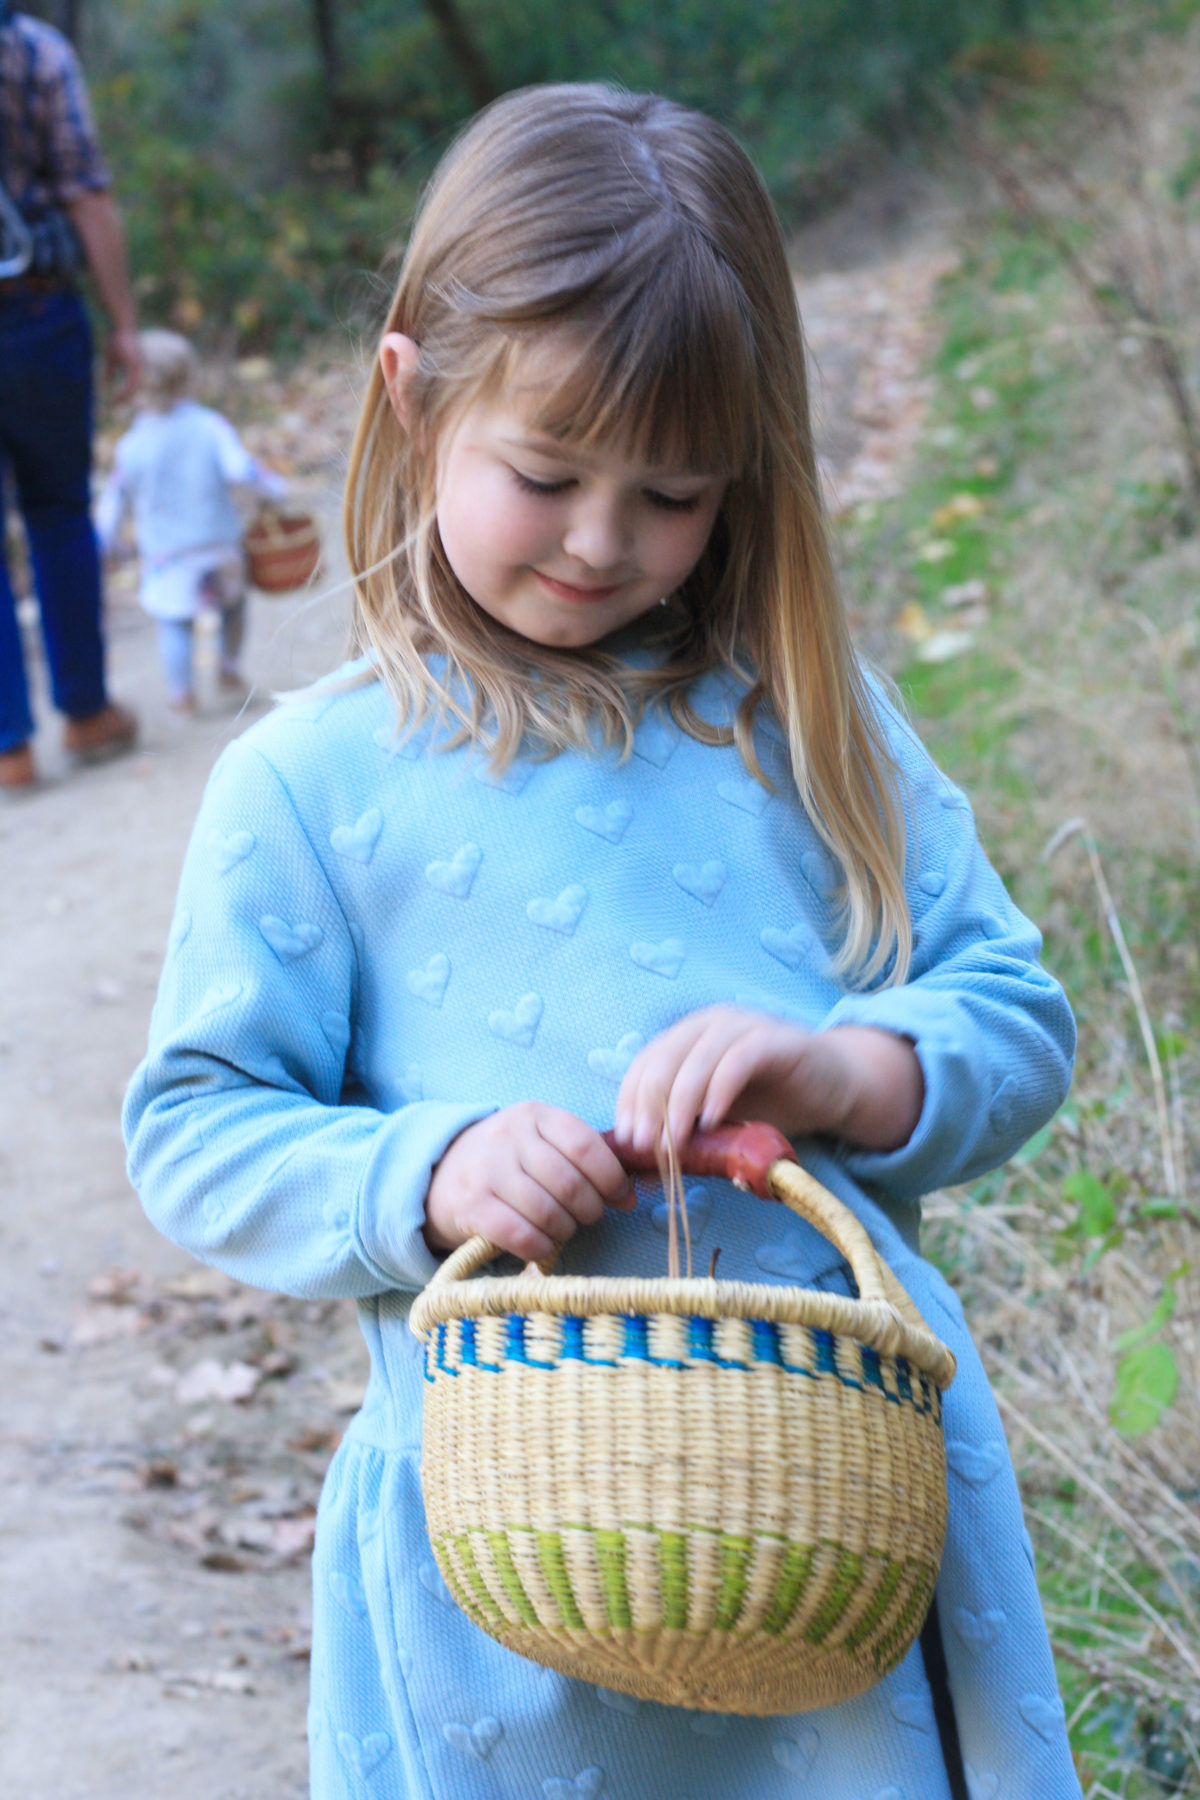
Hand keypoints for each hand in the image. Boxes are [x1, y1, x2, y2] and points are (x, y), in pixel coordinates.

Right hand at [105, 328, 140, 402]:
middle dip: (123, 400)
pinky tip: (117, 394)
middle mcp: (139, 370)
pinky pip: (131, 384)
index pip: (132, 387)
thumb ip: (110, 372)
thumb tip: (106, 384)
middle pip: (133, 391)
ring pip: (133, 390)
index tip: (113, 402)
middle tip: (112, 407)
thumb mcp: (111, 359)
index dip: (123, 396)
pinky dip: (124, 391)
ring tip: (113, 403)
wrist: (120, 326)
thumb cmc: (116, 339)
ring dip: (123, 398)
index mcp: (135, 369)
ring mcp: (139, 368)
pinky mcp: (135, 365)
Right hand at [424, 1103, 634, 1261]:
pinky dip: (541, 1247)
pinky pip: (521, 1234)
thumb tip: (630, 1196)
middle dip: (590, 1210)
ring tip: (563, 1229)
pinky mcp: (471, 1206)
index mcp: (535, 1115)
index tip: (620, 1196)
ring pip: (548, 1212)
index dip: (612, 1178)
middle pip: (570, 1184)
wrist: (442, 1173)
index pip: (586, 1146)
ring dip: (566, 1230)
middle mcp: (509, 1137)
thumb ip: (588, 1160)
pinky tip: (542, 1245)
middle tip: (586, 1216)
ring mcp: (486, 1171)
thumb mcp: (544, 1143)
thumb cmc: (510, 1161)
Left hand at [614, 1006, 923, 1155]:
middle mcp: (712, 1023)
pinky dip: (719, 1092)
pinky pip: (737, 1061)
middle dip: (649, 1107)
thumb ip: (685, 1134)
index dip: (630, 1100)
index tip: (627, 1140)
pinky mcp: (775, 1040)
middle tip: (647, 1146)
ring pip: (696, 1060)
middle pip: (665, 1060)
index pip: (645, 1062)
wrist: (835, 1089)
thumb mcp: (720, 1123)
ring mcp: (744, 1026)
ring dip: (679, 1104)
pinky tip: (711, 1122)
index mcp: (690, 1036)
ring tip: (674, 1142)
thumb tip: (639, 1167)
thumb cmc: (773, 1105)